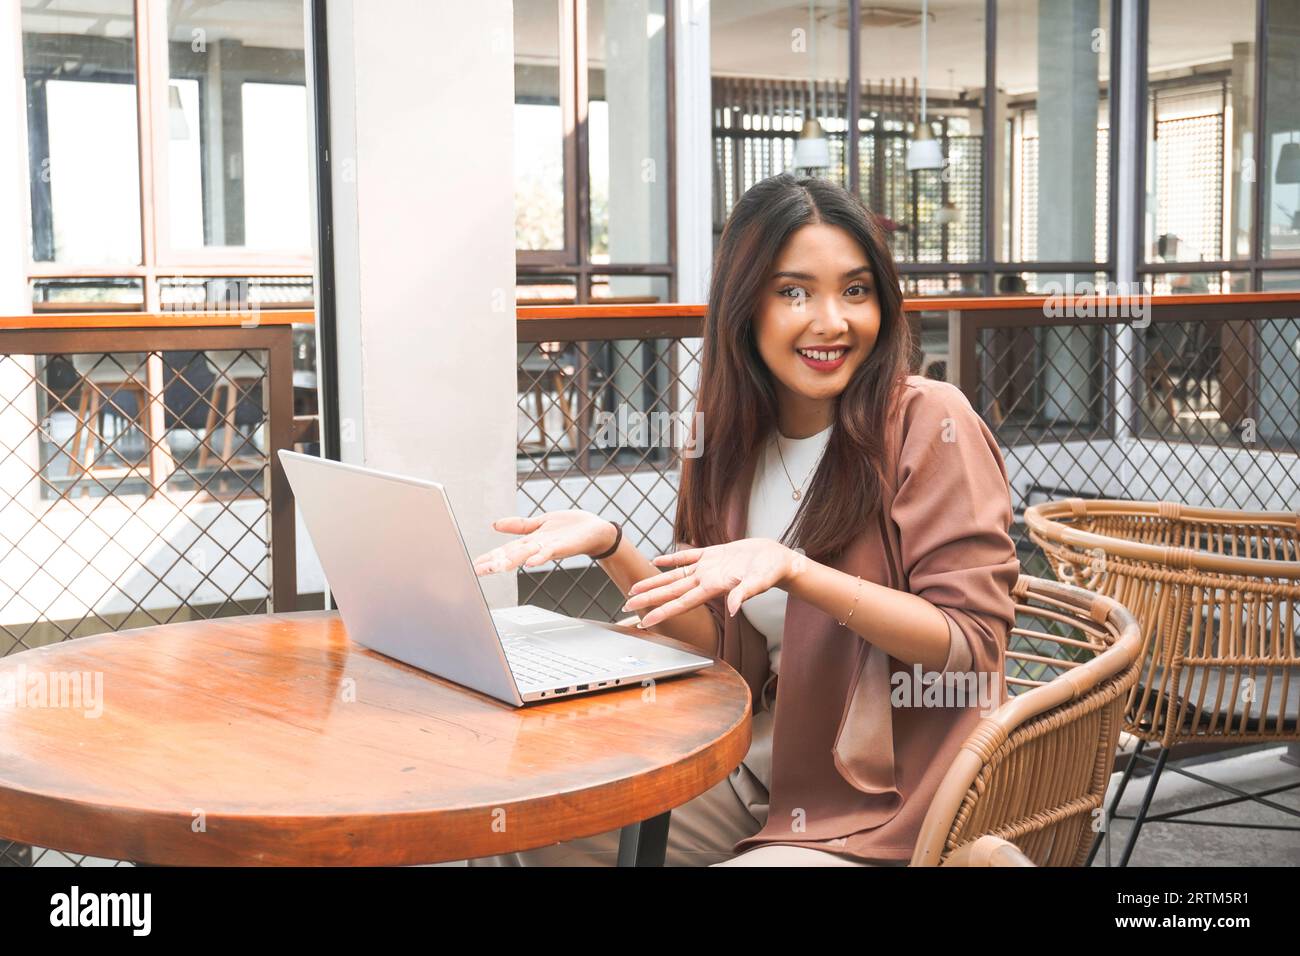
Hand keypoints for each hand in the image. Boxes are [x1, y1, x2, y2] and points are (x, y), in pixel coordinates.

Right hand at [472, 510, 616, 575]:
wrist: (596, 531)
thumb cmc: (570, 528)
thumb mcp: (539, 523)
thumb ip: (518, 526)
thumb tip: (495, 525)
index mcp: (529, 542)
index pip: (504, 550)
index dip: (489, 558)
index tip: (472, 566)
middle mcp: (537, 548)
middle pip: (512, 556)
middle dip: (495, 563)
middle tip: (477, 571)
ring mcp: (549, 548)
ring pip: (527, 556)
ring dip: (512, 562)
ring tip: (497, 567)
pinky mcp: (562, 546)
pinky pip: (548, 553)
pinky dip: (538, 558)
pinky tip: (529, 563)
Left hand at [621, 538, 799, 628]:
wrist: (778, 559)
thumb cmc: (771, 572)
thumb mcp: (759, 582)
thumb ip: (745, 594)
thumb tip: (735, 608)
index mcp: (713, 588)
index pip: (682, 602)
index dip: (662, 611)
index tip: (644, 621)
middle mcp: (705, 580)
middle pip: (670, 591)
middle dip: (648, 598)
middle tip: (625, 606)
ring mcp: (707, 568)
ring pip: (673, 575)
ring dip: (654, 582)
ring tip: (634, 588)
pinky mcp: (712, 554)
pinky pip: (687, 556)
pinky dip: (671, 558)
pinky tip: (657, 560)